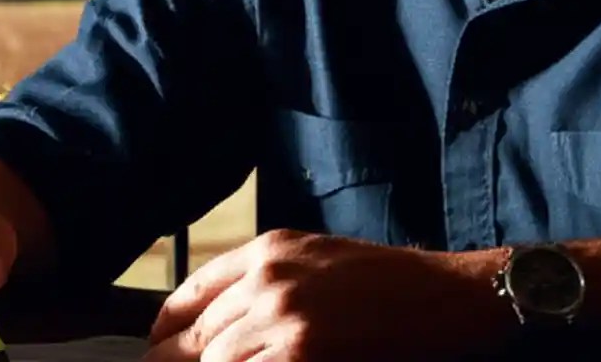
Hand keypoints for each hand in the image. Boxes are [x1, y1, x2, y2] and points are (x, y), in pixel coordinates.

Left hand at [144, 230, 511, 361]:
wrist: (443, 295)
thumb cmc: (387, 280)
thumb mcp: (315, 258)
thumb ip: (264, 281)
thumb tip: (218, 324)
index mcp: (267, 249)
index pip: (191, 292)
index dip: (165, 328)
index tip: (157, 345)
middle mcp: (267, 278)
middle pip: (196, 335)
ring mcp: (283, 318)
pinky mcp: (302, 354)